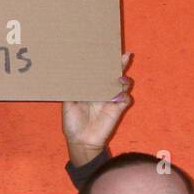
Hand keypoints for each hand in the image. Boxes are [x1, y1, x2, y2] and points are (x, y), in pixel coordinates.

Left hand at [63, 50, 133, 164]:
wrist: (81, 141)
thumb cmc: (72, 124)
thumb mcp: (68, 105)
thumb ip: (72, 91)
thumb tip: (70, 75)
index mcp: (90, 89)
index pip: (98, 73)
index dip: (102, 63)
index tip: (105, 52)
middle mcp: (102, 92)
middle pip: (113, 75)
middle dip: (120, 64)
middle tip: (124, 55)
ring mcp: (110, 100)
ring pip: (122, 84)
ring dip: (123, 78)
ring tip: (119, 76)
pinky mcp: (117, 109)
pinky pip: (125, 99)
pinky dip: (124, 95)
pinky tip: (120, 93)